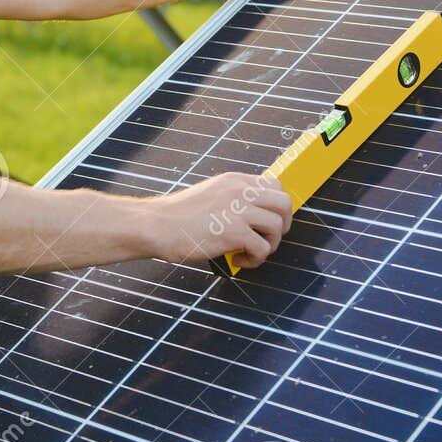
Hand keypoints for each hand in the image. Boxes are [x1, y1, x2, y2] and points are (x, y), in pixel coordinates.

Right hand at [147, 172, 292, 268]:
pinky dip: (255, 260)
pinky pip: (262, 248)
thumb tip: (254, 216)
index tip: (266, 222)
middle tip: (267, 238)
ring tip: (250, 251)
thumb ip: (233, 198)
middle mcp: (240, 191)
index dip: (276, 207)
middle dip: (283, 225)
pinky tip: (237, 260)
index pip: (275, 185)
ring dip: (269, 244)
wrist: (156, 225)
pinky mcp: (233, 232)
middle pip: (284, 202)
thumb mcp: (211, 194)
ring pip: (278, 226)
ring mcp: (238, 210)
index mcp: (234, 181)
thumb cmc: (177, 216)